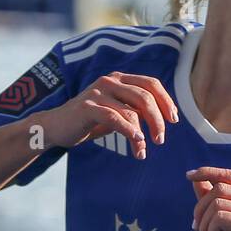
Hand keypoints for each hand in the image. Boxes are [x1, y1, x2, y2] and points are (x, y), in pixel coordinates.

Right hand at [44, 72, 177, 157]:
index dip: (166, 101)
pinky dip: (129, 131)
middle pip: (145, 97)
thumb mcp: (116, 112)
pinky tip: (137, 141)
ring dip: (142, 134)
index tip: (174, 120)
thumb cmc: (89, 121)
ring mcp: (98, 92)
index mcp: (120, 79)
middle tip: (160, 140)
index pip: (151, 84)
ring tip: (142, 151)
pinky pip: (115, 118)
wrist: (56, 126)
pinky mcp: (88, 107)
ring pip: (132, 111)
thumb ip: (135, 112)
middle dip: (158, 120)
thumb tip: (161, 121)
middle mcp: (110, 81)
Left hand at [186, 167, 230, 230]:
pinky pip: (219, 218)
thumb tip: (197, 180)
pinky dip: (209, 230)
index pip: (230, 176)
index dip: (208, 172)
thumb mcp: (218, 224)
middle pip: (220, 188)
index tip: (189, 175)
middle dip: (200, 207)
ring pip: (217, 203)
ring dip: (203, 223)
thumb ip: (210, 201)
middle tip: (195, 227)